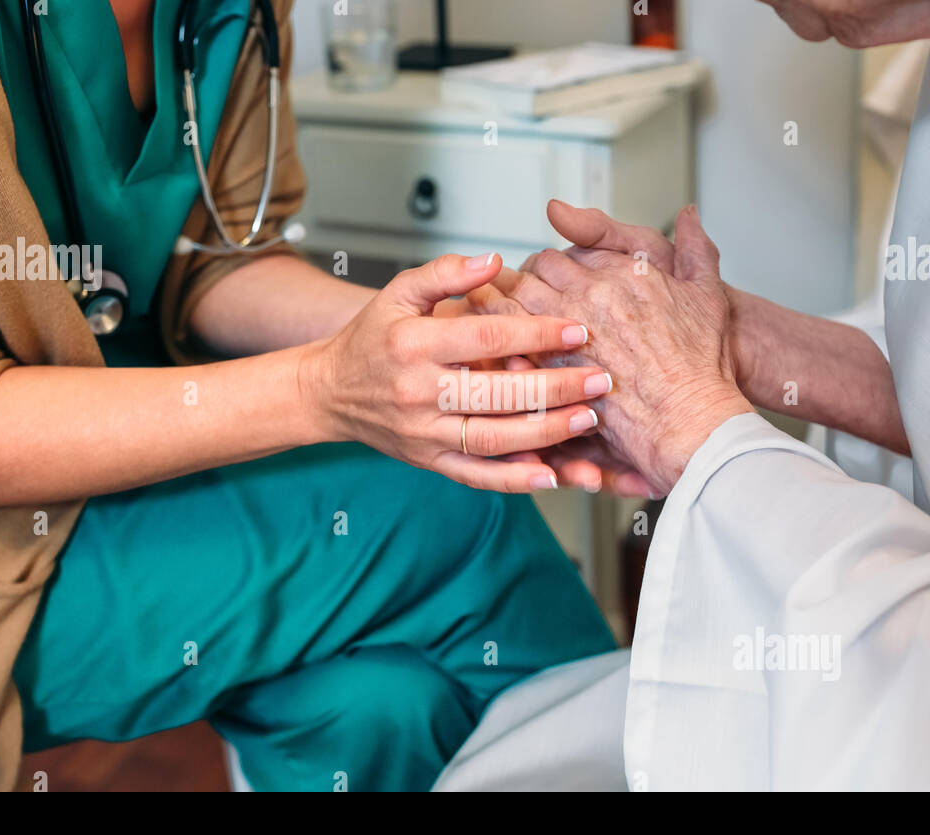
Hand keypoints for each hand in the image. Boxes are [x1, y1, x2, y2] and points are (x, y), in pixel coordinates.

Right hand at [302, 253, 613, 492]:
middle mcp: (417, 391)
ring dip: (545, 431)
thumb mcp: (398, 292)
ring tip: (588, 419)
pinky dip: (513, 479)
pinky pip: (475, 474)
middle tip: (600, 379)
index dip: (535, 334)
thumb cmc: (372, 338)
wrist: (329, 392)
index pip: (484, 338)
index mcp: (412, 344)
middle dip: (555, 386)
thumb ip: (446, 273)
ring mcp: (423, 432)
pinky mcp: (429, 461)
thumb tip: (493, 261)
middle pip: (496, 393)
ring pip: (492, 437)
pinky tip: (550, 475)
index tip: (578, 330)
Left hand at [498, 204, 753, 494]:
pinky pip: (511, 346)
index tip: (542, 278)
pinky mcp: (556, 371)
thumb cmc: (701, 364)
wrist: (694, 418)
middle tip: (511, 294)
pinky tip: (492, 351)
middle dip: (520, 281)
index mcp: (622, 272)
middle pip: (534, 273)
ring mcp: (570, 333)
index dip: (547, 266)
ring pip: (516, 302)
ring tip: (490, 316)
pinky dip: (497, 343)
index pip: (563, 253)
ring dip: (501, 306)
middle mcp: (593, 296)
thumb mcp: (706, 293)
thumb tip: (688, 213)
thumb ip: (694, 246)